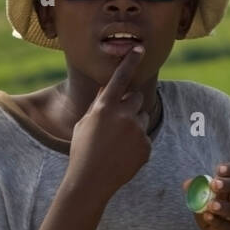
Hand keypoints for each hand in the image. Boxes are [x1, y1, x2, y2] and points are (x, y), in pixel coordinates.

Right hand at [66, 48, 151, 201]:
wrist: (91, 181)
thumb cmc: (82, 150)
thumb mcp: (85, 123)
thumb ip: (98, 104)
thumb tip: (106, 87)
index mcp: (105, 107)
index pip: (120, 78)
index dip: (130, 61)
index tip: (139, 48)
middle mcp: (124, 116)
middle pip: (136, 98)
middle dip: (130, 104)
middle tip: (119, 119)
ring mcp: (137, 131)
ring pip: (142, 118)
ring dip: (134, 125)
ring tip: (118, 143)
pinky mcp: (147, 146)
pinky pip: (145, 137)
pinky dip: (137, 143)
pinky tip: (123, 154)